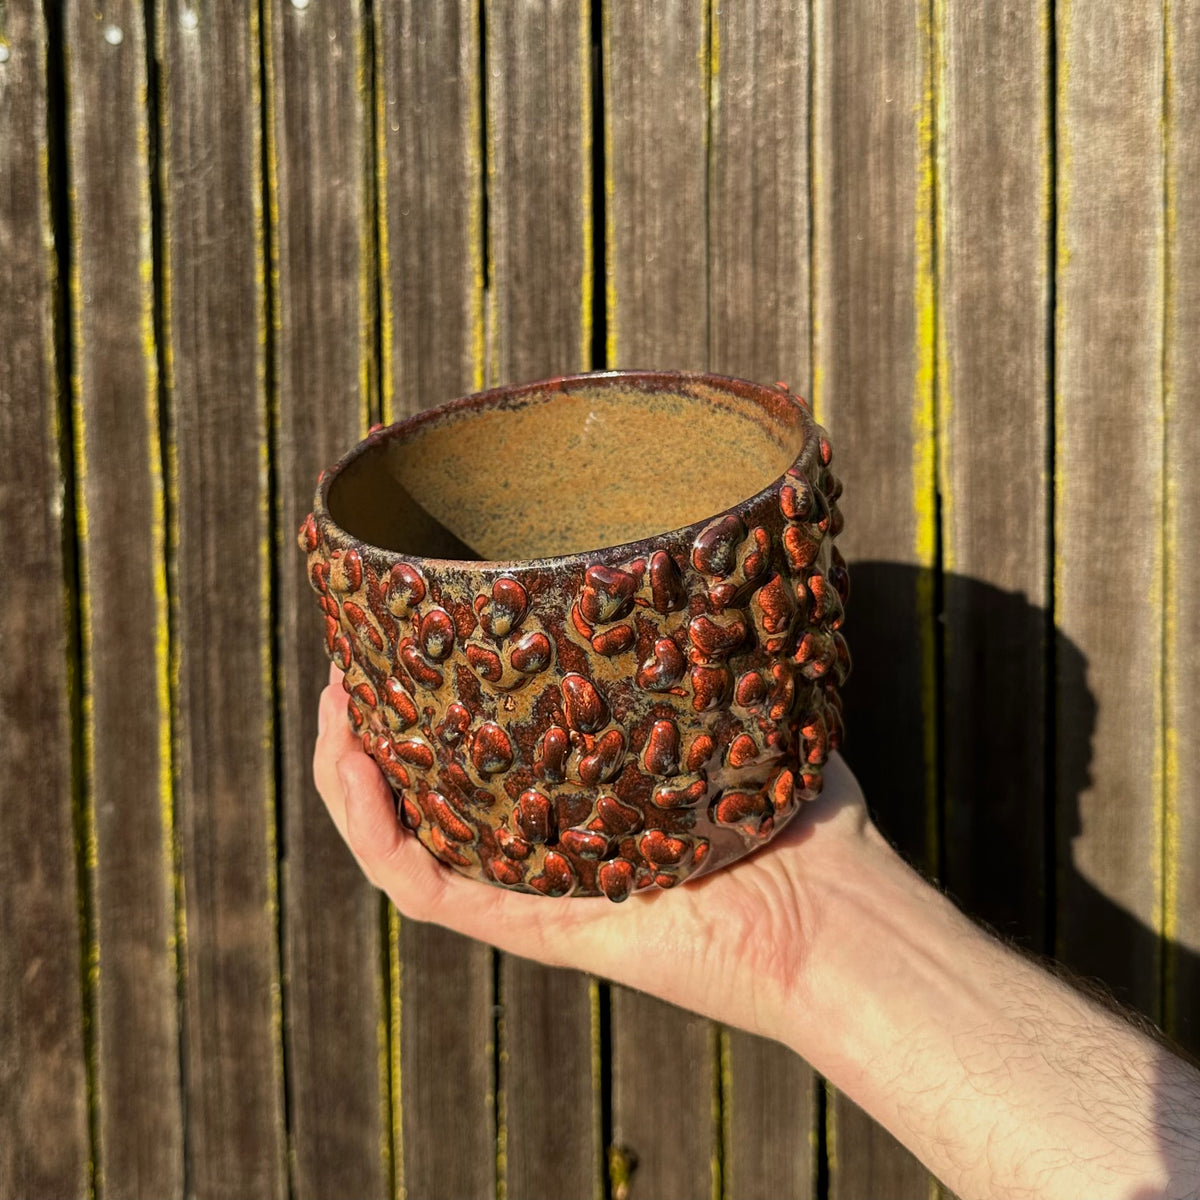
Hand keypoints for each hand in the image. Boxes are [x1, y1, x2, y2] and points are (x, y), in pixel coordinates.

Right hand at [313, 664, 872, 1041]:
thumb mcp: (744, 703)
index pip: (481, 748)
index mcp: (577, 796)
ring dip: (350, 764)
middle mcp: (540, 842)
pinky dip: (370, 821)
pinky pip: (418, 881)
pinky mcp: (526, 927)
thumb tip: (717, 549)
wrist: (838, 918)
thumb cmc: (808, 813)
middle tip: (361, 649)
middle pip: (428, 786)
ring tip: (336, 695)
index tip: (415, 624)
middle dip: (380, 717)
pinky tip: (354, 752)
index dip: (435, 694)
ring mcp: (528, 887)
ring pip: (403, 833)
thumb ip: (713, 642)